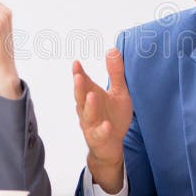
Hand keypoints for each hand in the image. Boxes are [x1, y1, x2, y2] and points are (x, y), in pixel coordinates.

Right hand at [73, 49, 132, 192]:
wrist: (112, 145)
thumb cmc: (113, 116)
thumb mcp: (118, 92)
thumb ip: (115, 73)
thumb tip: (112, 49)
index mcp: (91, 96)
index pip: (83, 83)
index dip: (79, 73)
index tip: (76, 63)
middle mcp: (87, 109)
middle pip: (81, 97)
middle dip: (79, 87)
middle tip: (78, 76)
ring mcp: (91, 124)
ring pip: (87, 114)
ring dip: (89, 106)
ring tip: (92, 95)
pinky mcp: (98, 138)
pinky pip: (99, 134)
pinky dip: (102, 129)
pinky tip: (106, 124)